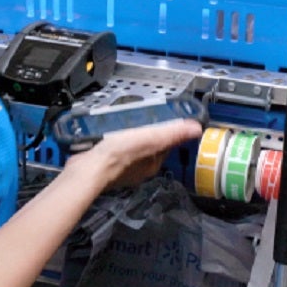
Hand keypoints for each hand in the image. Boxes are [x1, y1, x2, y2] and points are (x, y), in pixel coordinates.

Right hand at [67, 118, 202, 190]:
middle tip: (143, 116)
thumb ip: (173, 133)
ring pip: (132, 150)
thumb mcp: (151, 138)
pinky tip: (109, 134)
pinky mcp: (105, 166)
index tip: (164, 117)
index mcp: (153, 164)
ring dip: (131, 137)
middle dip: (148, 133)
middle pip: (149, 147)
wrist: (88, 170)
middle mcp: (140, 170)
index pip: (166, 145)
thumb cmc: (120, 154)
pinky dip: (114, 143)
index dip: (167, 131)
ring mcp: (122, 170)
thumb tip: (197, 129)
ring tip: (126, 122)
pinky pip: (115, 152)